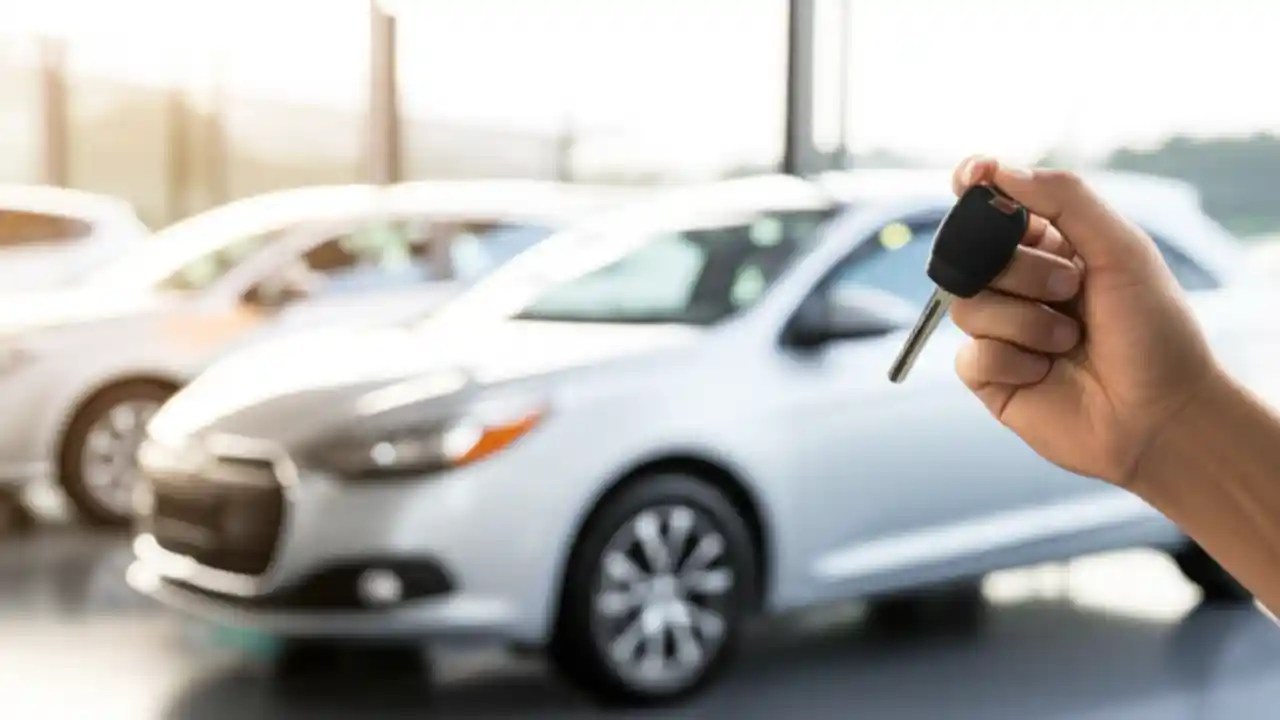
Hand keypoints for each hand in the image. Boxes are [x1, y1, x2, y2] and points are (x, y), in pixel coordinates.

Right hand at [949, 157, 1220, 488]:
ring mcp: (1002, 331)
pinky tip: (1046, 373)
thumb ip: (1063, 199)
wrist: (1163, 416)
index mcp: (1052, 247)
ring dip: (1024, 320)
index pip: (995, 205)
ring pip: (967, 305)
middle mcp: (1021, 285)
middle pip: (971, 254)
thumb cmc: (1154, 332)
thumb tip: (995, 170)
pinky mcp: (990, 377)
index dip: (976, 187)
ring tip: (1068, 340)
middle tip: (1069, 287)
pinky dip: (1011, 360)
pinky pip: (969, 355)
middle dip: (1020, 269)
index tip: (972, 178)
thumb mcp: (1121, 249)